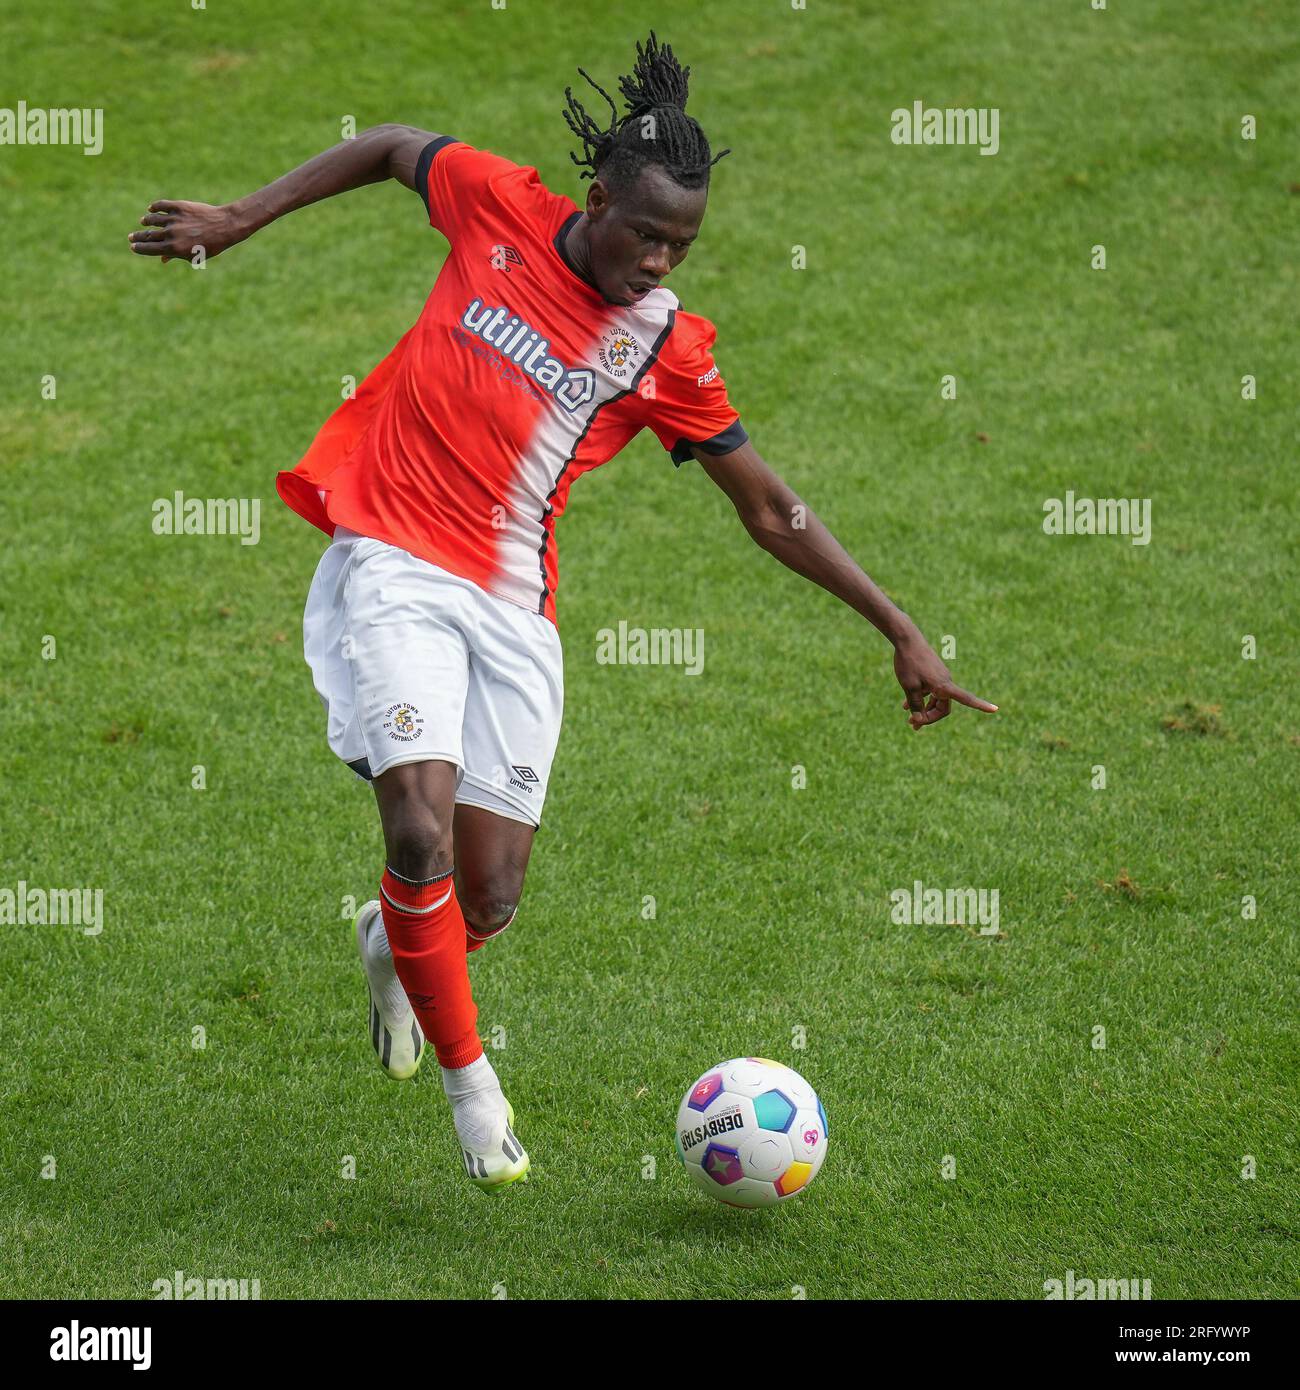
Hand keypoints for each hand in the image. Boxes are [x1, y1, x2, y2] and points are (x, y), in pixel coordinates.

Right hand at [127, 200, 247, 263]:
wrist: (224, 226)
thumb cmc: (211, 245)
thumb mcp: (194, 255)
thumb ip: (177, 256)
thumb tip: (162, 259)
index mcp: (174, 249)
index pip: (150, 249)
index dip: (139, 248)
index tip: (133, 246)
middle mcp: (171, 234)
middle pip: (148, 235)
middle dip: (138, 237)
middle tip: (131, 236)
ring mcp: (174, 219)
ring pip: (152, 219)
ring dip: (146, 221)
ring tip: (143, 222)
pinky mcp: (179, 207)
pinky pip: (161, 206)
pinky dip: (154, 207)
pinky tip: (151, 209)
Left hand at [892, 631, 997, 729]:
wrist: (907, 639)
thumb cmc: (909, 663)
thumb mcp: (909, 687)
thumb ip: (916, 705)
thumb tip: (920, 720)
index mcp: (944, 686)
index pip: (967, 699)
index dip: (981, 705)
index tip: (995, 709)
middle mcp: (946, 681)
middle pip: (943, 707)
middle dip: (930, 717)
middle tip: (913, 725)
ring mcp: (939, 677)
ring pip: (935, 699)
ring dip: (924, 710)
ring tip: (909, 719)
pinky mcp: (932, 673)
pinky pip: (930, 691)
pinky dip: (920, 699)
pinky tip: (906, 705)